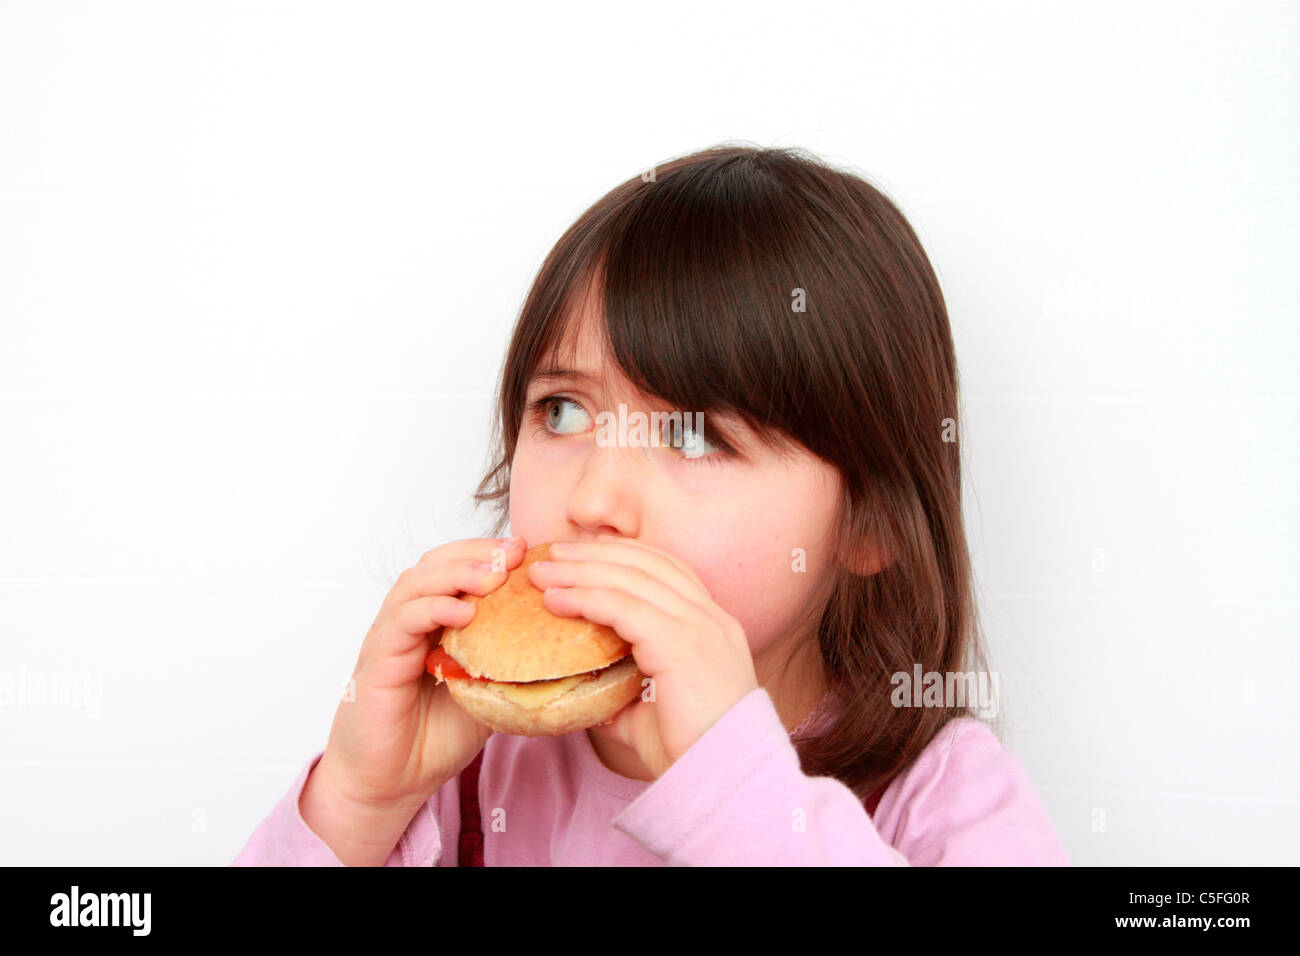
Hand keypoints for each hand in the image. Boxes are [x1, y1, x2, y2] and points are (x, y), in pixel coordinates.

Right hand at [313, 535, 526, 810]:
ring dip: (456, 572)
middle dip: (476, 552)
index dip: (488, 552)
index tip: (526, 548)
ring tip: (493, 574)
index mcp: (434, 621)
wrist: (392, 782)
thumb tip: (570, 656)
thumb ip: (513, 667)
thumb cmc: (436, 737)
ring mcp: (389, 637)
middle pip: (435, 563)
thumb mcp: (489, 693)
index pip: (456, 567)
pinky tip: (463, 612)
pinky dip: (432, 608)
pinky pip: (402, 622)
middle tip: (514, 553)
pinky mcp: (377, 661)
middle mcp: (408, 621)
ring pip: (415, 583)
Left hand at [527, 534, 757, 777]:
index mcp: (712, 627)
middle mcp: (711, 619)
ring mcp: (700, 628)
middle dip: (596, 553)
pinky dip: (586, 597)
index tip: (584, 553)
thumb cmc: (690, 754)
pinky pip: (624, 608)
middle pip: (648, 563)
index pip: (668, 570)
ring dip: (581, 570)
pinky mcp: (681, 644)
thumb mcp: (653, 714)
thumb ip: (625, 696)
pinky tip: (556, 599)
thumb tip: (589, 694)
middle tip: (554, 551)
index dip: (624, 556)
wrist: (722, 783)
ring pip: (632, 579)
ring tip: (543, 572)